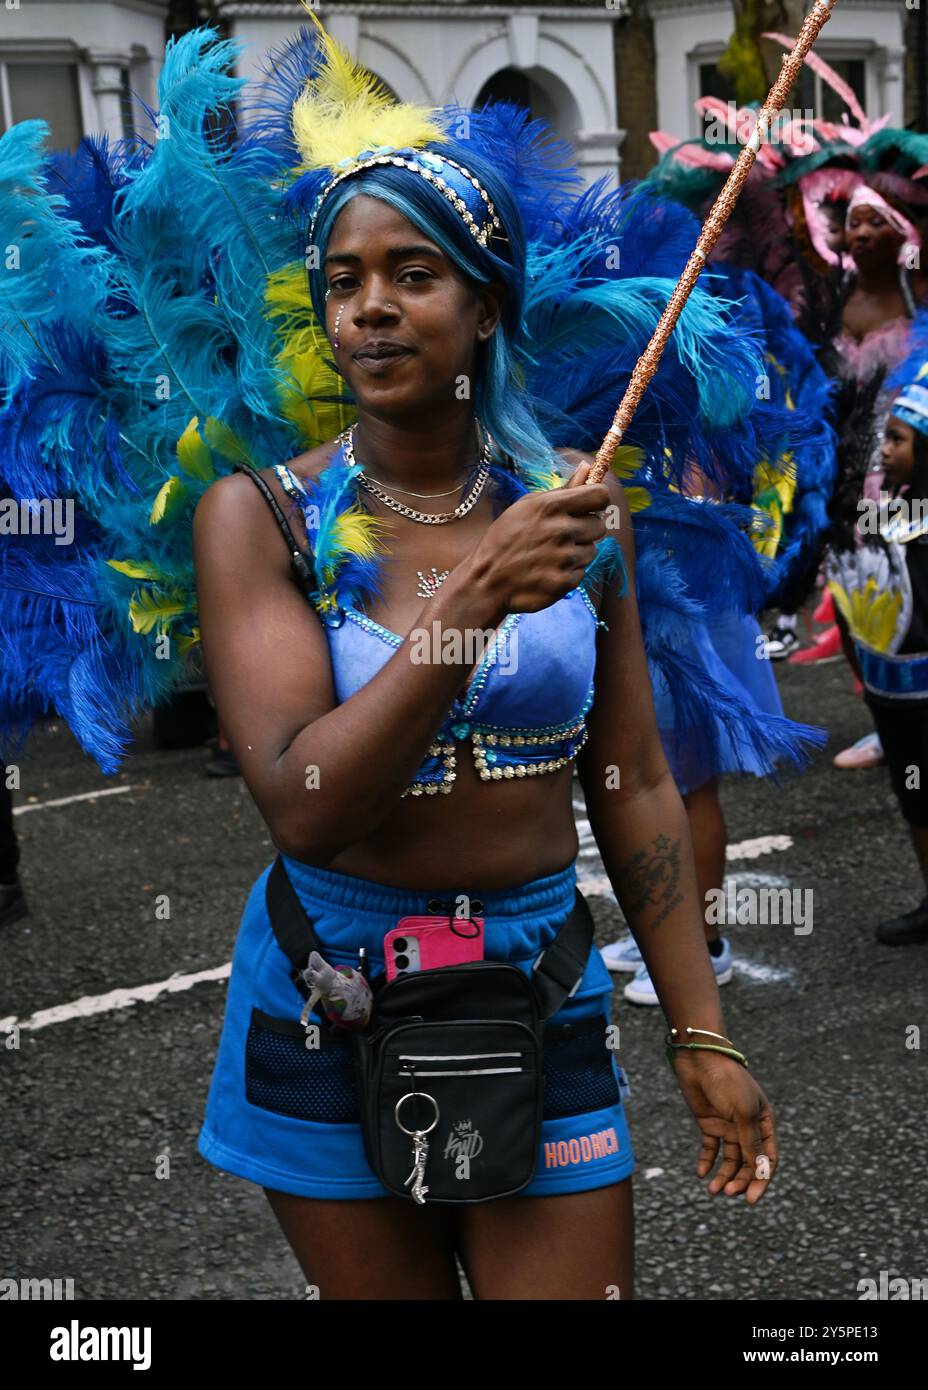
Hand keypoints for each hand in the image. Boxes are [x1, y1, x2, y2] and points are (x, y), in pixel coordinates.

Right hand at [465, 458, 609, 614]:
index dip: (597, 501)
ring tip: (551, 556)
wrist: (486, 581)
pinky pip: (581, 572)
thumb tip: (587, 467)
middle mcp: (562, 530)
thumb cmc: (504, 539)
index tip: (588, 508)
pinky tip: (548, 571)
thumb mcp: (526, 506)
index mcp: (551, 506)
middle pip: (599, 526)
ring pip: (591, 551)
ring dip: (576, 553)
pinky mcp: (564, 582)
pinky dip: (568, 573)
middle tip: (562, 536)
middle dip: (585, 530)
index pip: (600, 495)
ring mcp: (564, 558)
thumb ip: (561, 489)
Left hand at [670, 1050, 776, 1204]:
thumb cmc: (728, 1082)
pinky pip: (710, 1149)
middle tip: (727, 1193)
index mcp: (765, 1124)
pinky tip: (701, 1174)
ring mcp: (728, 1127)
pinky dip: (706, 1162)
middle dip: (739, 1181)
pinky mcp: (709, 1124)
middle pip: (748, 1163)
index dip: (761, 1181)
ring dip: (723, 1175)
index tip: (751, 1199)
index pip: (768, 1160)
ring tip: (712, 1189)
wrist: (701, 1060)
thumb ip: (750, 1142)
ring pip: (729, 1160)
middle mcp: (748, 1128)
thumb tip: (759, 1171)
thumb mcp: (743, 1113)